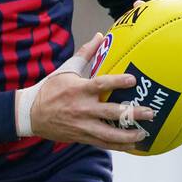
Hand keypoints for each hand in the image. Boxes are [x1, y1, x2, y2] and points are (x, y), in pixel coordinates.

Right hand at [20, 30, 157, 149]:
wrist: (30, 114)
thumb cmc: (50, 89)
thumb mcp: (66, 69)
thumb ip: (85, 53)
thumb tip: (99, 35)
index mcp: (79, 90)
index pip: (101, 84)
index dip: (118, 82)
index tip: (133, 80)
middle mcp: (83, 108)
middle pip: (112, 112)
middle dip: (132, 114)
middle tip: (150, 112)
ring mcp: (83, 125)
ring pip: (109, 133)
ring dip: (128, 136)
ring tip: (143, 134)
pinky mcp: (81, 137)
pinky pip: (103, 143)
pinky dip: (118, 146)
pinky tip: (131, 146)